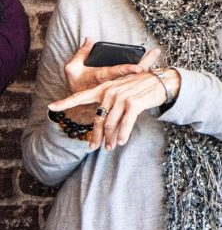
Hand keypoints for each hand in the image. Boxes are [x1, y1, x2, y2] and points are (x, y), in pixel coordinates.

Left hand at [49, 63, 174, 151]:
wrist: (163, 81)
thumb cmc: (144, 87)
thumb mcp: (125, 91)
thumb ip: (112, 104)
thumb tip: (104, 122)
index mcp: (105, 88)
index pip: (81, 96)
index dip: (65, 102)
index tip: (51, 107)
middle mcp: (111, 92)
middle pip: (98, 119)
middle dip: (96, 136)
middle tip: (93, 147)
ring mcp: (122, 97)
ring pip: (111, 124)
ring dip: (111, 138)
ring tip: (111, 147)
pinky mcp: (133, 103)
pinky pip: (125, 124)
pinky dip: (123, 134)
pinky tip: (122, 141)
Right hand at [61, 38, 154, 94]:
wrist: (77, 103)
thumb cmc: (76, 83)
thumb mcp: (72, 68)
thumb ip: (81, 53)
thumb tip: (89, 38)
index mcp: (101, 76)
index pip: (117, 72)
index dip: (128, 70)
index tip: (140, 68)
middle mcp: (112, 82)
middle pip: (130, 74)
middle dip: (143, 67)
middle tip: (157, 59)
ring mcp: (116, 86)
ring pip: (133, 77)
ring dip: (146, 68)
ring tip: (158, 57)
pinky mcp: (118, 87)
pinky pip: (132, 81)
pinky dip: (143, 73)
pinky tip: (154, 65)